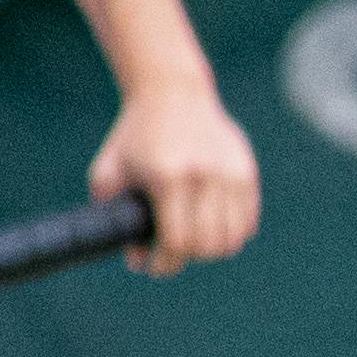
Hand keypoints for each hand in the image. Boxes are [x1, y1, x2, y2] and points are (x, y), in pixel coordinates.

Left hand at [91, 75, 261, 268]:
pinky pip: (247, 223)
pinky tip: (210, 224)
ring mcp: (230, 173)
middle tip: (170, 250)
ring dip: (211, 249)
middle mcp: (204, 176)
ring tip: (192, 240)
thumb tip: (137, 256)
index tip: (150, 265)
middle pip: (207, 246)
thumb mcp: (109, 172)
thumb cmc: (135, 135)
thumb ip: (114, 215)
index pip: (176, 242)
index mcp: (168, 177)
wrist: (172, 92)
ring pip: (232, 239)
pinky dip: (230, 232)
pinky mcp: (246, 171)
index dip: (162, 264)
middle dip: (186, 257)